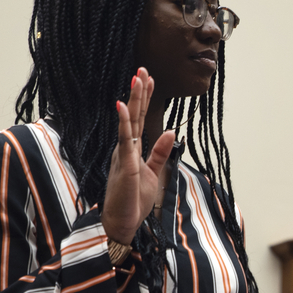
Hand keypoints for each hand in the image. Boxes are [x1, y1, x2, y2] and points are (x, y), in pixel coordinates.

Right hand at [101, 68, 174, 244]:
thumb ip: (160, 152)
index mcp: (132, 149)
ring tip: (137, 78)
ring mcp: (123, 154)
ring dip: (133, 100)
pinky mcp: (125, 165)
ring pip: (129, 122)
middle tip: (143, 70)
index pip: (139, 119)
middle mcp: (125, 148)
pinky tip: (122, 105)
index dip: (145, 99)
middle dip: (139, 92)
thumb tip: (169, 131)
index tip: (150, 80)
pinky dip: (123, 122)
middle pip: (133, 115)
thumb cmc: (134, 200)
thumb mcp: (154, 173)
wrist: (123, 222)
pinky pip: (124, 139)